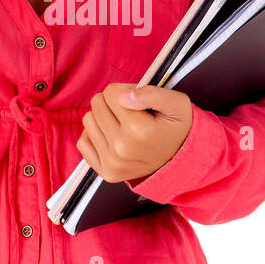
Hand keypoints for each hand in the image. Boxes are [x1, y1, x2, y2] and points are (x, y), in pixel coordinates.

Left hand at [76, 83, 193, 183]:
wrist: (181, 159)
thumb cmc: (177, 127)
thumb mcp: (176, 103)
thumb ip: (152, 93)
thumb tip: (122, 96)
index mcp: (139, 129)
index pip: (111, 92)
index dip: (125, 91)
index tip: (138, 100)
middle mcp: (122, 148)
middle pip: (97, 105)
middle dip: (113, 102)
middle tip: (131, 112)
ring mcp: (112, 163)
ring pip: (88, 121)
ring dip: (103, 118)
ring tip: (123, 124)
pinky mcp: (106, 172)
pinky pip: (83, 142)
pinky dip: (95, 135)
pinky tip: (112, 136)